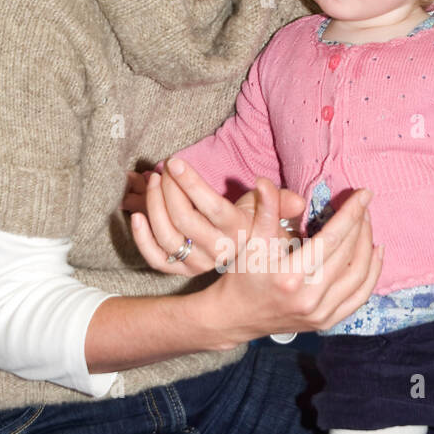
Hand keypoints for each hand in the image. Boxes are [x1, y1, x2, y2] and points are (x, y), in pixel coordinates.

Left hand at [124, 158, 305, 275]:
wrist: (251, 264)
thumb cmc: (257, 227)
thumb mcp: (272, 213)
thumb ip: (282, 203)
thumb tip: (297, 201)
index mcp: (239, 233)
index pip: (211, 208)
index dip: (190, 184)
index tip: (175, 162)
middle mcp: (219, 252)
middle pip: (184, 219)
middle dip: (168, 189)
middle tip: (164, 170)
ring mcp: (199, 265)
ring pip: (168, 236)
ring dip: (153, 206)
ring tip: (153, 183)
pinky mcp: (182, 271)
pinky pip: (156, 259)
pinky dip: (141, 238)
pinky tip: (136, 215)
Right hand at [204, 176, 384, 345]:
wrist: (236, 317)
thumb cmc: (242, 275)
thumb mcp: (251, 241)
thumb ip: (264, 211)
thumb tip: (264, 182)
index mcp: (291, 276)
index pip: (332, 239)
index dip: (351, 214)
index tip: (365, 194)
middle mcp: (310, 298)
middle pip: (349, 255)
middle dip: (361, 226)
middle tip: (364, 206)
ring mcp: (320, 314)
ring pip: (359, 276)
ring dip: (368, 246)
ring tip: (367, 224)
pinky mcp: (326, 322)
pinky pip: (359, 297)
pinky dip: (372, 274)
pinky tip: (376, 253)